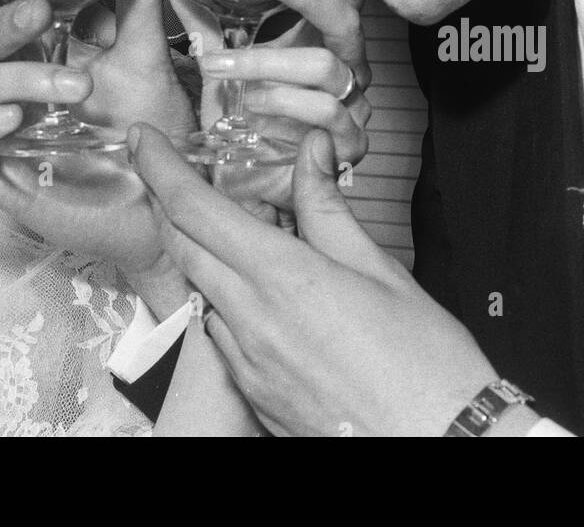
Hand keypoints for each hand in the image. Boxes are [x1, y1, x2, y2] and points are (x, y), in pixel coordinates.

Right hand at [0, 0, 194, 288]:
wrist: (167, 203)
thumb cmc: (150, 129)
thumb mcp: (147, 60)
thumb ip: (136, 5)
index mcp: (39, 52)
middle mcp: (13, 86)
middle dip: (4, 24)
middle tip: (44, 15)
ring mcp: (2, 131)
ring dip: (14, 78)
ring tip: (73, 91)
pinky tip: (11, 121)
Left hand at [128, 124, 497, 436]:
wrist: (440, 444)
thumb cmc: (424, 365)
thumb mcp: (379, 267)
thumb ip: (329, 207)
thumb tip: (312, 152)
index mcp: (282, 278)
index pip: (195, 209)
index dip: (159, 167)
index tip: (144, 140)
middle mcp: (252, 321)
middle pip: (182, 246)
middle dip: (168, 203)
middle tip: (172, 172)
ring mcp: (248, 362)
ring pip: (198, 289)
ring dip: (199, 253)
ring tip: (230, 232)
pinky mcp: (254, 393)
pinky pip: (219, 333)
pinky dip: (223, 299)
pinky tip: (255, 292)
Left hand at [159, 0, 372, 211]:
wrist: (243, 186)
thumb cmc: (239, 121)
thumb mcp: (222, 65)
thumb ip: (210, 26)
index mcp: (324, 42)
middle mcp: (347, 70)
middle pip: (346, 23)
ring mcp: (353, 107)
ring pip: (325, 68)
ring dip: (269, 63)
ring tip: (225, 69)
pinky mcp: (349, 146)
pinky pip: (326, 115)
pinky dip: (284, 107)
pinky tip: (252, 110)